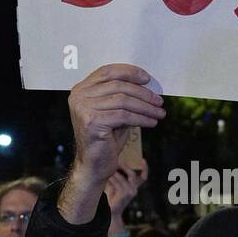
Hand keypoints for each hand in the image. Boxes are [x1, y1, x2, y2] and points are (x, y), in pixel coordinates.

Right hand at [67, 65, 164, 185]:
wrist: (94, 165)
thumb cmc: (106, 138)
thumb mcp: (114, 112)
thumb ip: (123, 96)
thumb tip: (147, 85)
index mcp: (81, 89)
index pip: (107, 71)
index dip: (129, 72)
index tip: (148, 79)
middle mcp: (78, 96)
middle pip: (118, 85)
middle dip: (143, 93)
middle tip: (159, 101)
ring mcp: (83, 108)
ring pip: (123, 100)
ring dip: (146, 107)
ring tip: (159, 113)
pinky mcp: (91, 122)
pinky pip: (124, 116)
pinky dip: (141, 118)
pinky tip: (152, 123)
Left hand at [105, 160, 148, 222]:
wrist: (111, 212)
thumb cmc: (112, 198)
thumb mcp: (116, 185)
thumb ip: (116, 176)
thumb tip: (112, 164)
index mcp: (134, 187)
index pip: (144, 177)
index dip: (145, 168)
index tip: (143, 159)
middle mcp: (134, 189)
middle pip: (132, 175)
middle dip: (124, 167)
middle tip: (116, 162)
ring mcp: (130, 192)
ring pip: (122, 178)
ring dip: (114, 173)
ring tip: (107, 169)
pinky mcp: (124, 195)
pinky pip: (118, 183)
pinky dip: (112, 179)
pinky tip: (107, 177)